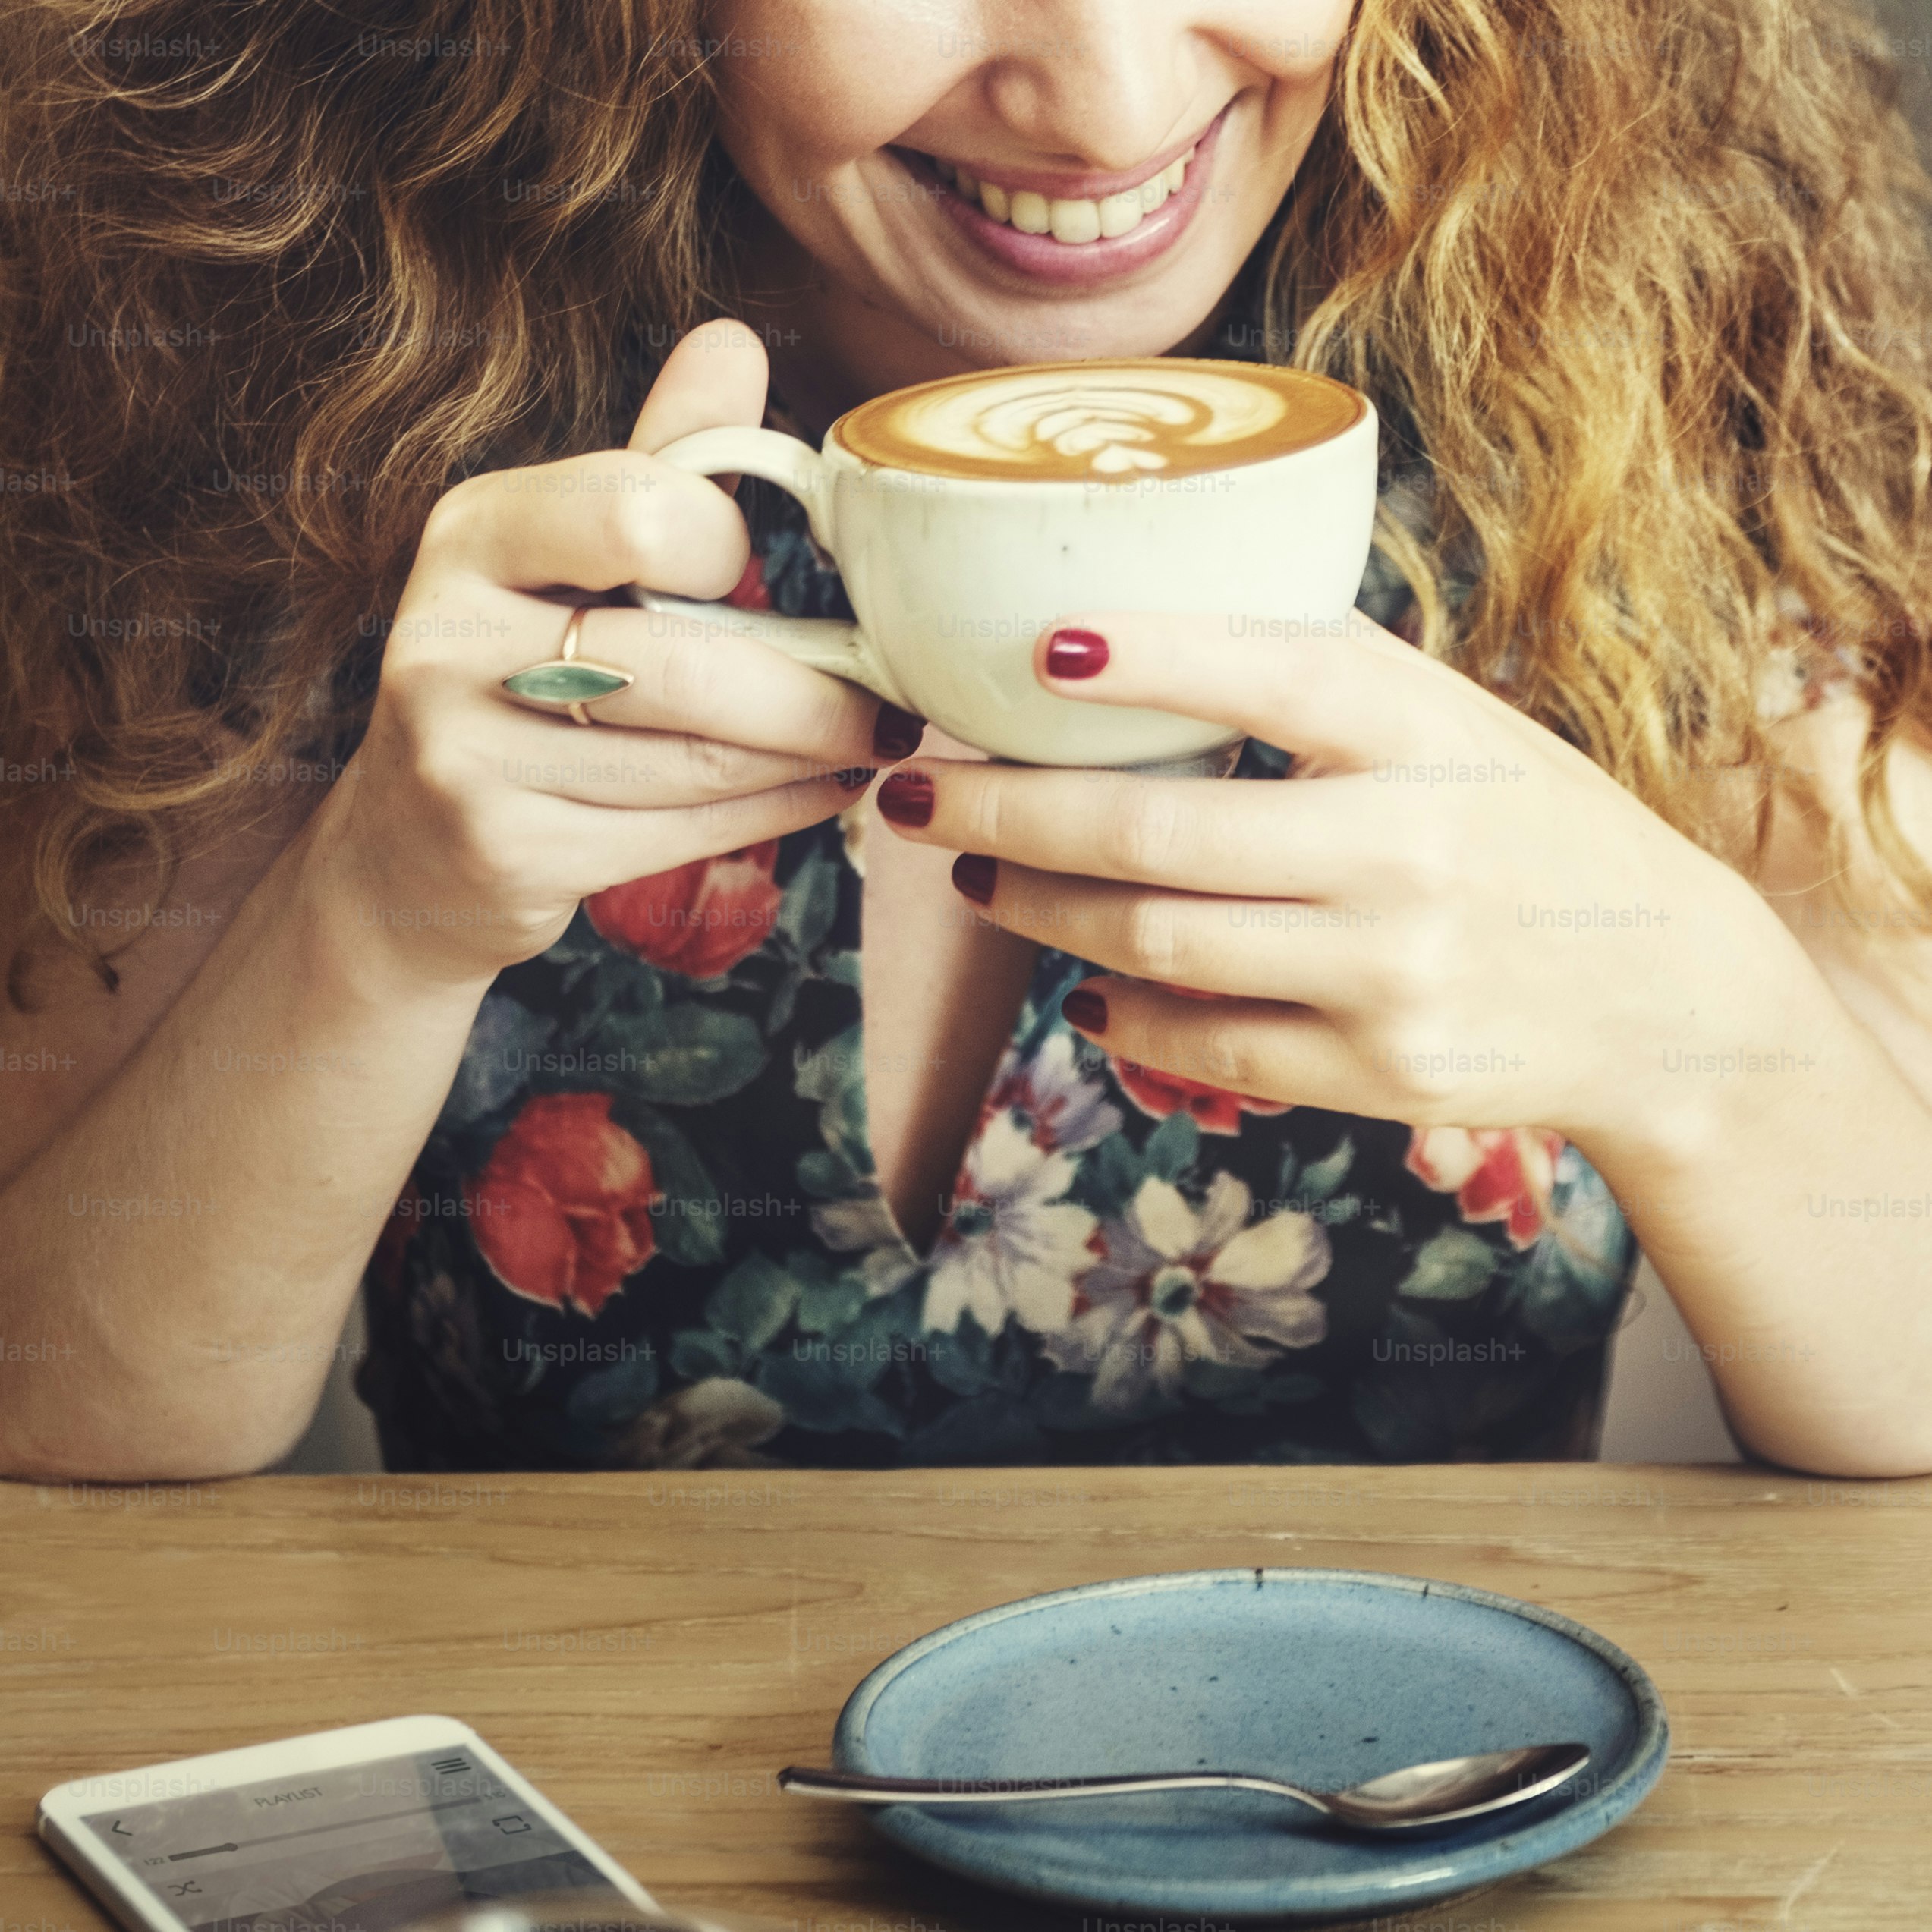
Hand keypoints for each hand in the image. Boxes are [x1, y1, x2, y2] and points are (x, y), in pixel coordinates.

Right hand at [304, 318, 916, 984]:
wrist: (411, 848)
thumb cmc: (519, 674)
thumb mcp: (565, 553)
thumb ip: (655, 459)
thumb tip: (733, 342)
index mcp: (473, 532)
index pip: (636, 515)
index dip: (723, 544)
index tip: (762, 569)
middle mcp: (451, 638)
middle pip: (684, 663)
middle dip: (813, 692)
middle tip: (891, 698)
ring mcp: (469, 756)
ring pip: (698, 761)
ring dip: (813, 756)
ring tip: (875, 741)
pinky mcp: (509, 852)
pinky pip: (684, 831)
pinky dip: (781, 811)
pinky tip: (826, 790)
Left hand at [872, 608, 1794, 1148]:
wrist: (1664, 995)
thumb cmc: (1530, 829)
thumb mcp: (1457, 725)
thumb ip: (1322, 681)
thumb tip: (1118, 644)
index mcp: (1431, 733)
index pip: (1271, 673)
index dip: (1148, 657)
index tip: (1037, 646)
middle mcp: (1412, 851)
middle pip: (1159, 833)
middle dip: (1006, 812)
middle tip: (914, 794)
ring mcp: (1394, 974)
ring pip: (1156, 942)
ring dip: (1037, 909)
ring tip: (977, 876)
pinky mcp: (1381, 1075)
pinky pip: (1206, 1041)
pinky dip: (1122, 1011)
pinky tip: (1081, 983)